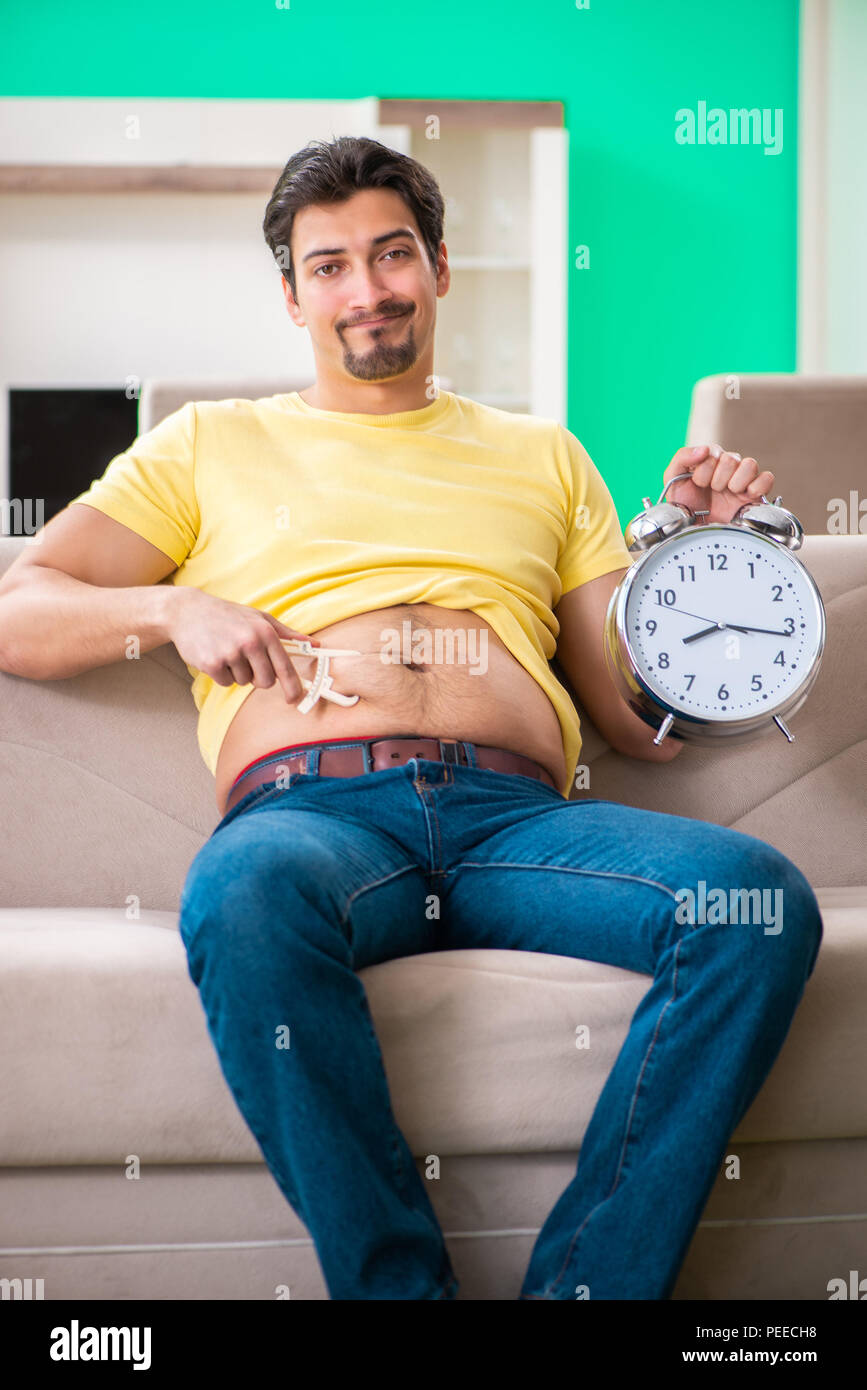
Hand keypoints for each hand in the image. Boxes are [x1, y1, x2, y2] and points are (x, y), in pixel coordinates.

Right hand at [168, 588, 320, 701]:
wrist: (188, 611)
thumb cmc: (228, 615)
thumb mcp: (259, 617)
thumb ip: (287, 633)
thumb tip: (315, 644)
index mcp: (265, 632)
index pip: (285, 667)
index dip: (293, 687)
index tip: (295, 699)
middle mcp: (250, 642)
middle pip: (266, 681)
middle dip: (258, 677)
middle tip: (247, 661)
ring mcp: (230, 653)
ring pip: (244, 682)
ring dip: (237, 672)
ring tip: (226, 651)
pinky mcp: (212, 663)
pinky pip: (225, 682)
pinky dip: (221, 674)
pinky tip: (214, 655)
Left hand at [662, 444, 775, 525]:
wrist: (696, 532)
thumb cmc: (686, 507)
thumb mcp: (673, 480)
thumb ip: (683, 457)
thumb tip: (704, 449)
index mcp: (710, 461)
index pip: (714, 450)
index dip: (704, 468)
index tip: (698, 484)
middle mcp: (728, 469)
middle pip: (732, 458)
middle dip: (717, 478)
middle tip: (713, 492)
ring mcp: (743, 481)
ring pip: (750, 464)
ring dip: (736, 481)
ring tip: (728, 494)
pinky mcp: (756, 495)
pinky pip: (767, 478)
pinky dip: (757, 485)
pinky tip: (744, 495)